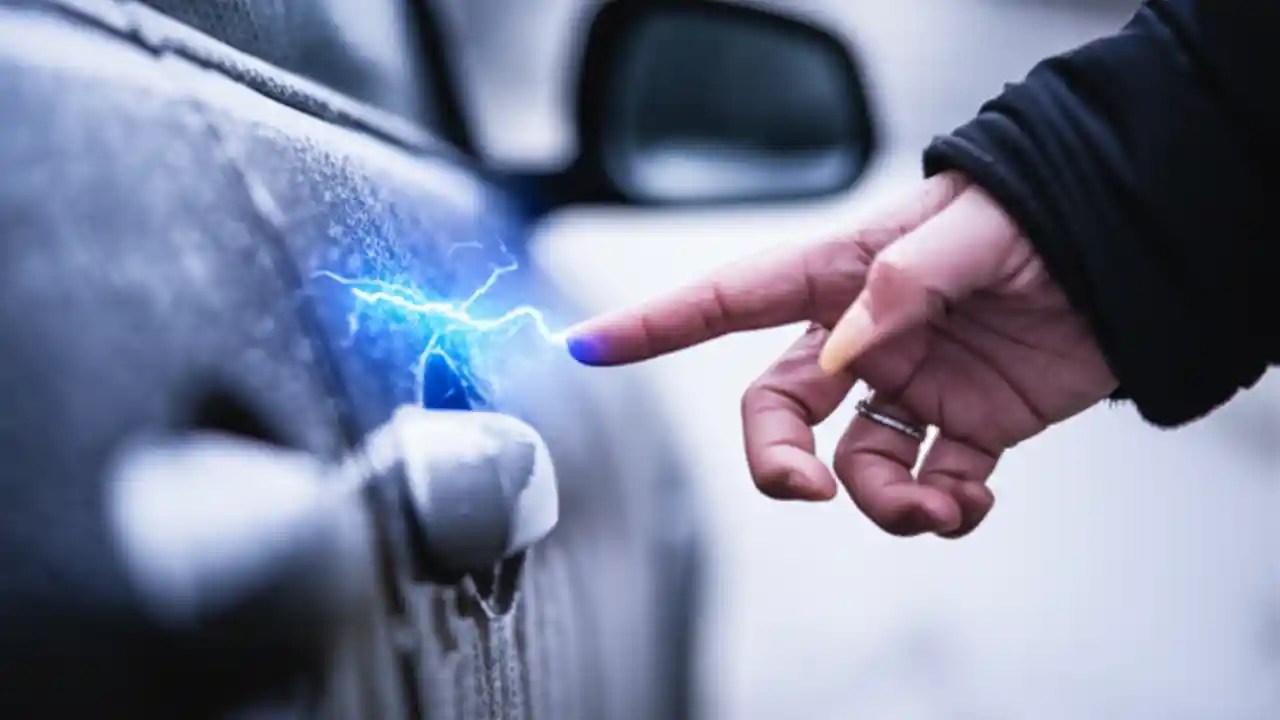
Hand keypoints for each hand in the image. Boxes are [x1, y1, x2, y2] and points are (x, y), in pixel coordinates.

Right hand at [566, 173, 1117, 537]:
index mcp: (846, 274)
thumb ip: (901, 287)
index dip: (655, 325)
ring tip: (935, 506)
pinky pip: (931, 482)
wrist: (1129, 255)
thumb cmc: (1043, 218)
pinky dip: (945, 510)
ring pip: (854, 463)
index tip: (590, 347)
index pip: (731, 300)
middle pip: (778, 408)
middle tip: (805, 488)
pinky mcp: (967, 424)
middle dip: (774, 459)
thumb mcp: (975, 233)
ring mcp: (910, 385)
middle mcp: (864, 337)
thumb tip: (847, 351)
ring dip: (881, 501)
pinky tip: (970, 503)